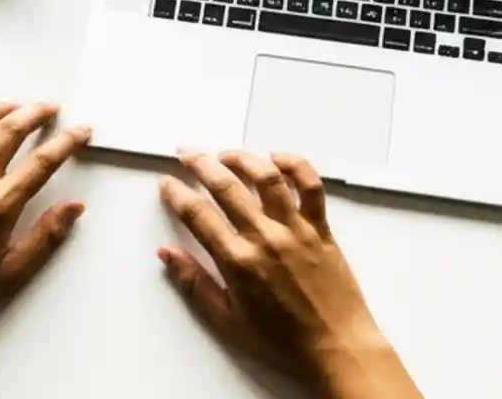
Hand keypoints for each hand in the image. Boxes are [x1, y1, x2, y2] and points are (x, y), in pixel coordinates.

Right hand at [158, 151, 420, 398]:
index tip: (167, 182)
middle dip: (201, 164)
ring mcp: (296, 229)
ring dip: (243, 158)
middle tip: (187, 153)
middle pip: (226, 187)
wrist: (335, 347)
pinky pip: (310, 186)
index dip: (177, 194)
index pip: (198, 215)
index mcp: (238, 262)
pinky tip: (277, 159)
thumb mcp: (227, 321)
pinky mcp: (321, 228)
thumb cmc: (281, 340)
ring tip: (226, 154)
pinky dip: (295, 165)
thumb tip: (166, 253)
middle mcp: (265, 238)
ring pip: (267, 177)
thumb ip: (194, 284)